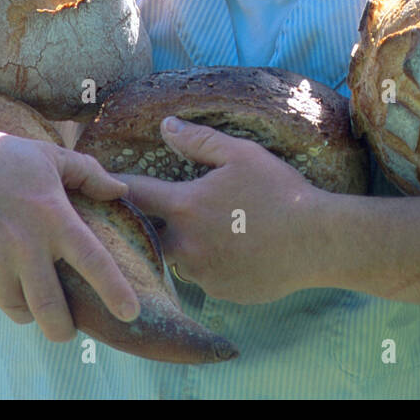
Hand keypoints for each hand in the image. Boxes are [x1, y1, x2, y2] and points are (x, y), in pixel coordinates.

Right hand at [0, 113, 140, 341]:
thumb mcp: (48, 155)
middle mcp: (24, 243)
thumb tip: (121, 191)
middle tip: (67, 332)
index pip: (93, 261)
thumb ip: (88, 173)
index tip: (130, 314)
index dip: (115, 291)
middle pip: (51, 309)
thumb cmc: (1, 157)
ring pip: (16, 308)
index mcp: (52, 216)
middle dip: (63, 331)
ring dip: (26, 311)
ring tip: (29, 300)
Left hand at [119, 117, 328, 303]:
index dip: (116, 186)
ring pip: (177, 259)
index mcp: (185, 206)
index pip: (134, 194)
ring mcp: (202, 274)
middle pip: (147, 234)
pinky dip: (210, 265)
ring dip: (181, 246)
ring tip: (203, 231)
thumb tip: (166, 126)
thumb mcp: (242, 154)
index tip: (102, 184)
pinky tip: (232, 252)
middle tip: (153, 211)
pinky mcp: (221, 293)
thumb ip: (198, 140)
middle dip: (147, 223)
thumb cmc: (281, 192)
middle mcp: (185, 245)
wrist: (318, 242)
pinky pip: (204, 278)